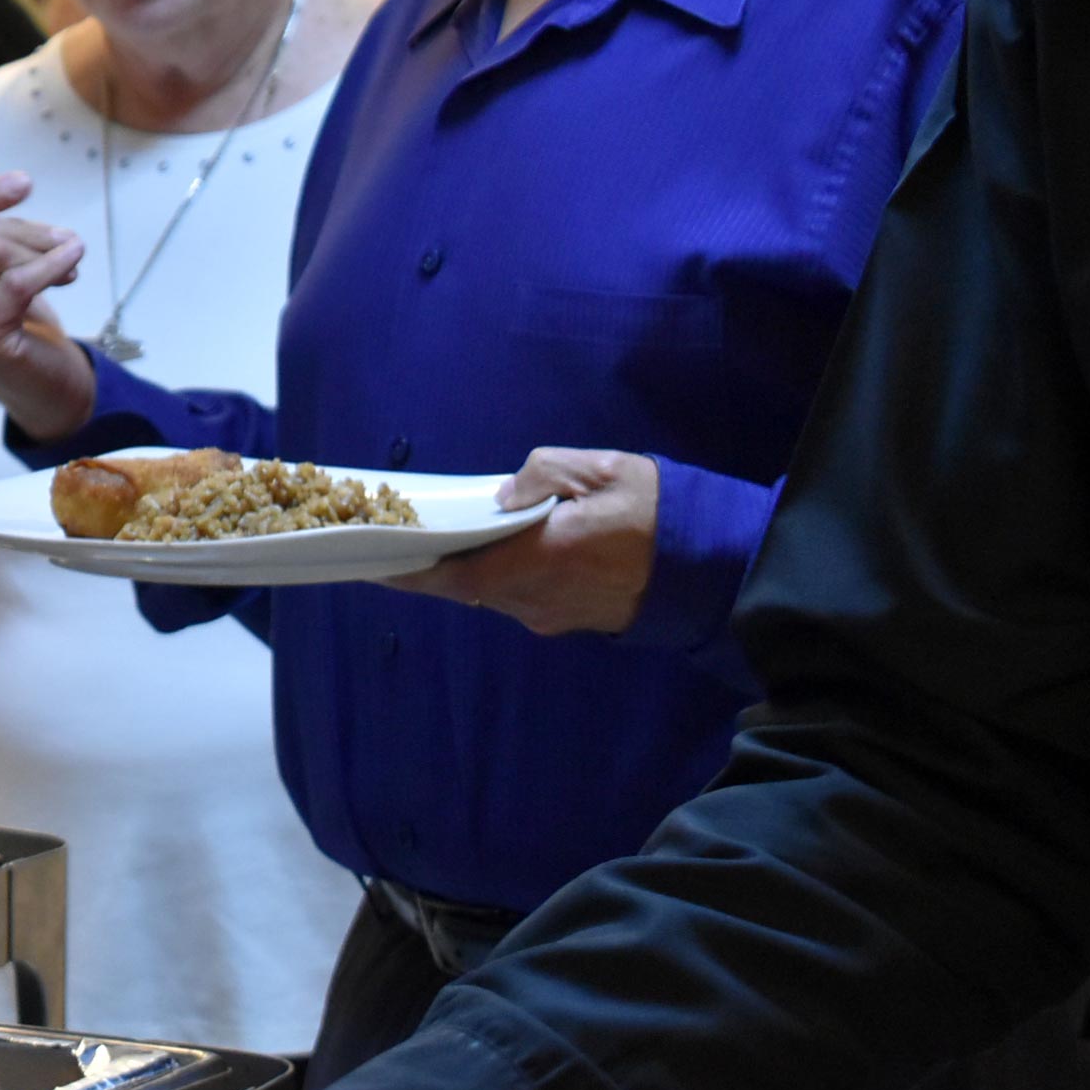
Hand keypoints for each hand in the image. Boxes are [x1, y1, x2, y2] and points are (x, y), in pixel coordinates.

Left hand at [385, 448, 658, 635]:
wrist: (716, 562)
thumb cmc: (657, 509)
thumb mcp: (597, 469)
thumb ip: (540, 475)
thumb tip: (502, 497)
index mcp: (541, 560)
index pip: (458, 577)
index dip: (412, 573)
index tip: (373, 563)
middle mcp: (540, 598)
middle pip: (470, 588)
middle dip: (435, 565)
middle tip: (402, 537)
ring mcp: (555, 615)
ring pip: (494, 594)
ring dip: (470, 570)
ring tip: (444, 538)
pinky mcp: (572, 620)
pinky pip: (522, 598)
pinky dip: (501, 576)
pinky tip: (497, 550)